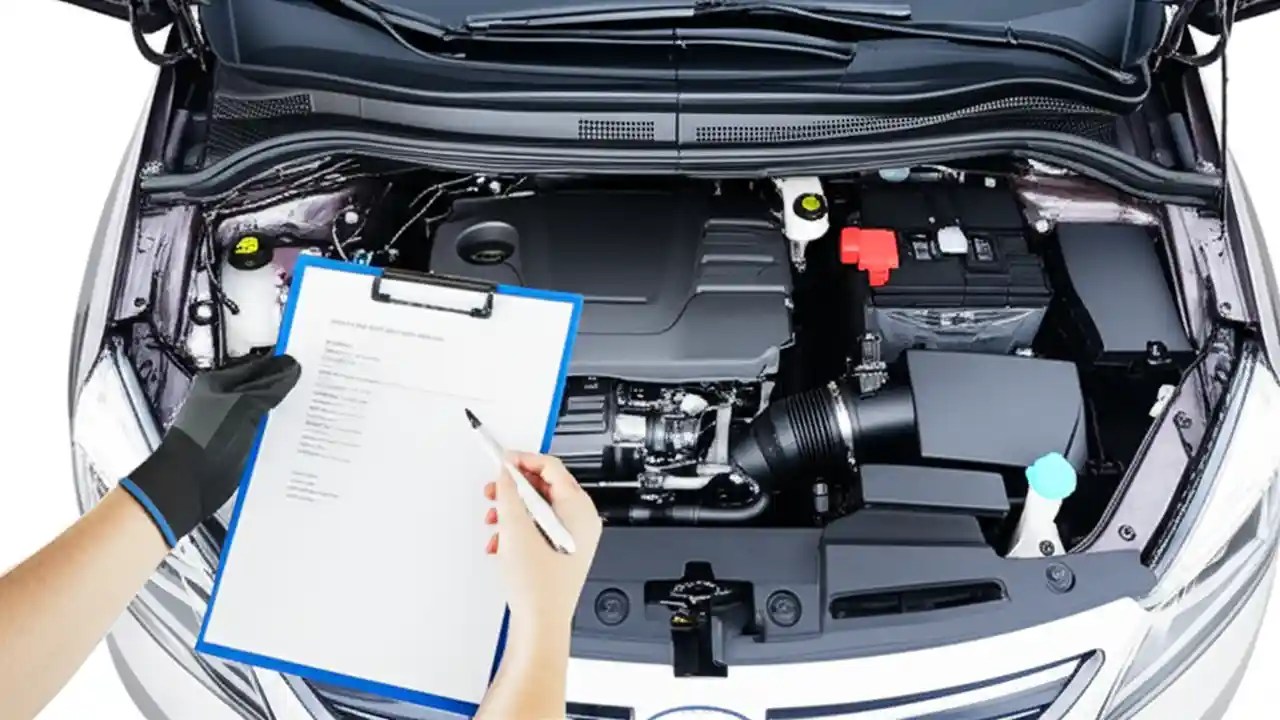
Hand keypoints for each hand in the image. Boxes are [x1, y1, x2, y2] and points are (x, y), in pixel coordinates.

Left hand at [120, 354, 300, 546]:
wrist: (189, 484)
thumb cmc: (206, 440)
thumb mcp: (243, 405)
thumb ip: (269, 387)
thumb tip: (291, 368)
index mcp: (218, 383)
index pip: (257, 365)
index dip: (281, 363)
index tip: (308, 363)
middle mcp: (225, 402)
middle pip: (263, 390)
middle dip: (288, 390)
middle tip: (316, 387)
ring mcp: (233, 425)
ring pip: (267, 413)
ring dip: (286, 414)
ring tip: (315, 409)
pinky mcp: (241, 447)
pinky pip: (266, 435)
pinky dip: (281, 435)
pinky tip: (301, 435)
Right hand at [483, 453, 602, 634]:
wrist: (540, 626)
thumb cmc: (539, 588)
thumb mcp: (516, 530)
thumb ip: (509, 495)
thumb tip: (506, 474)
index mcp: (579, 511)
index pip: (552, 468)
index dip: (524, 460)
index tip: (502, 460)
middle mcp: (580, 522)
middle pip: (545, 488)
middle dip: (514, 489)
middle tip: (494, 490)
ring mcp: (572, 538)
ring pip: (538, 509)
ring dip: (512, 510)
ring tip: (494, 521)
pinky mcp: (560, 552)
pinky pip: (538, 528)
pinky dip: (517, 529)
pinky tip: (500, 542)